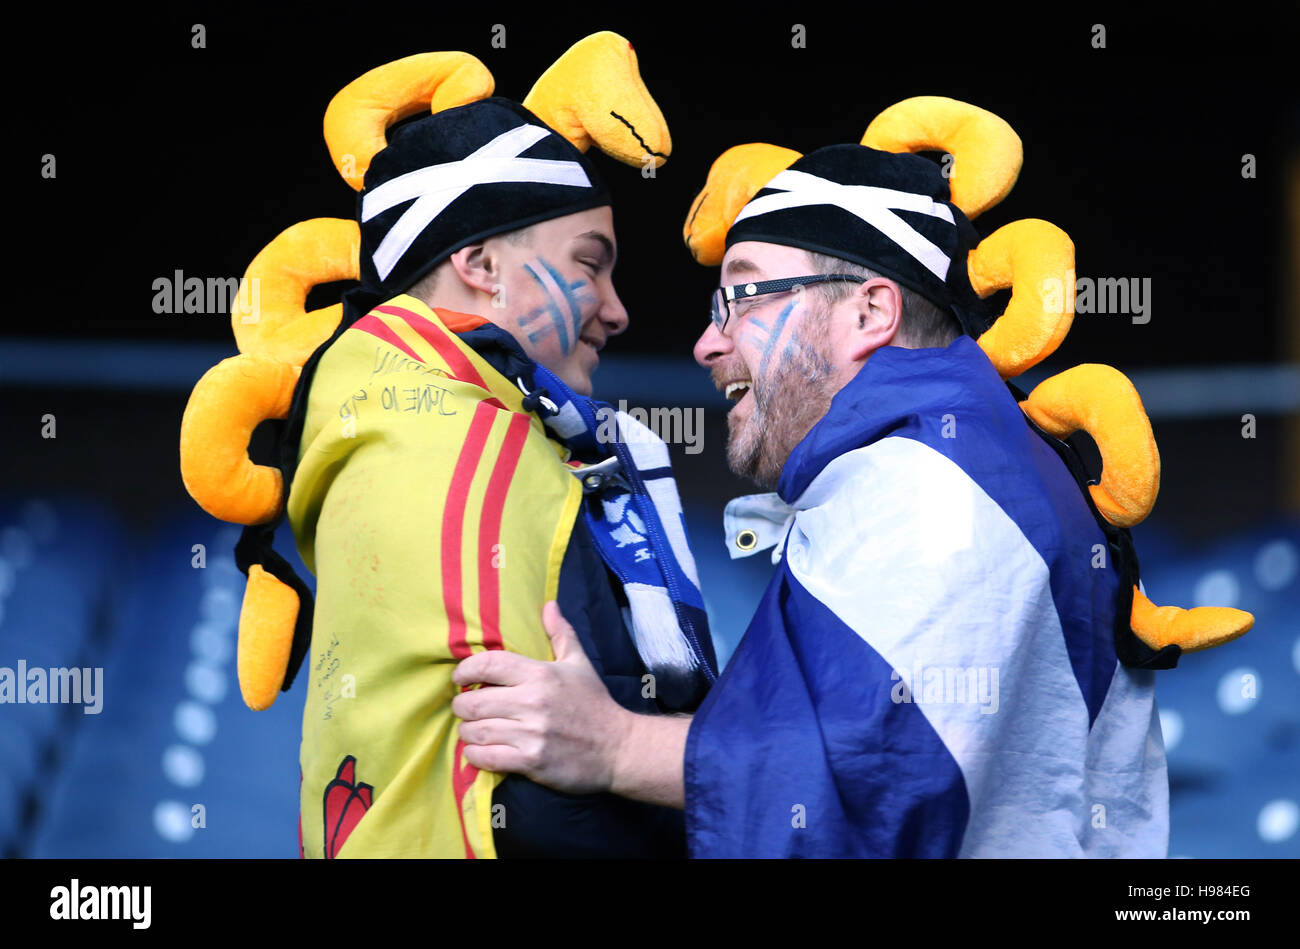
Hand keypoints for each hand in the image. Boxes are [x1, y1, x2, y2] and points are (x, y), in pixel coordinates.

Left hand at [451, 601, 631, 794]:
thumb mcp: (580, 664)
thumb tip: (549, 604)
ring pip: (475, 731)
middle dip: (461, 705)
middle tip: (465, 707)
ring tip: (472, 728)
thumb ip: (561, 634)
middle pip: (473, 702)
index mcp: (540, 675)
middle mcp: (532, 702)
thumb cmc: (594, 704)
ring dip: (467, 731)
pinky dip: (474, 755)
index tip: (460, 678)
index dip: (466, 670)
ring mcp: (530, 734)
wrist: (617, 748)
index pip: (489, 664)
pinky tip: (479, 750)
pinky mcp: (530, 761)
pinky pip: (485, 758)